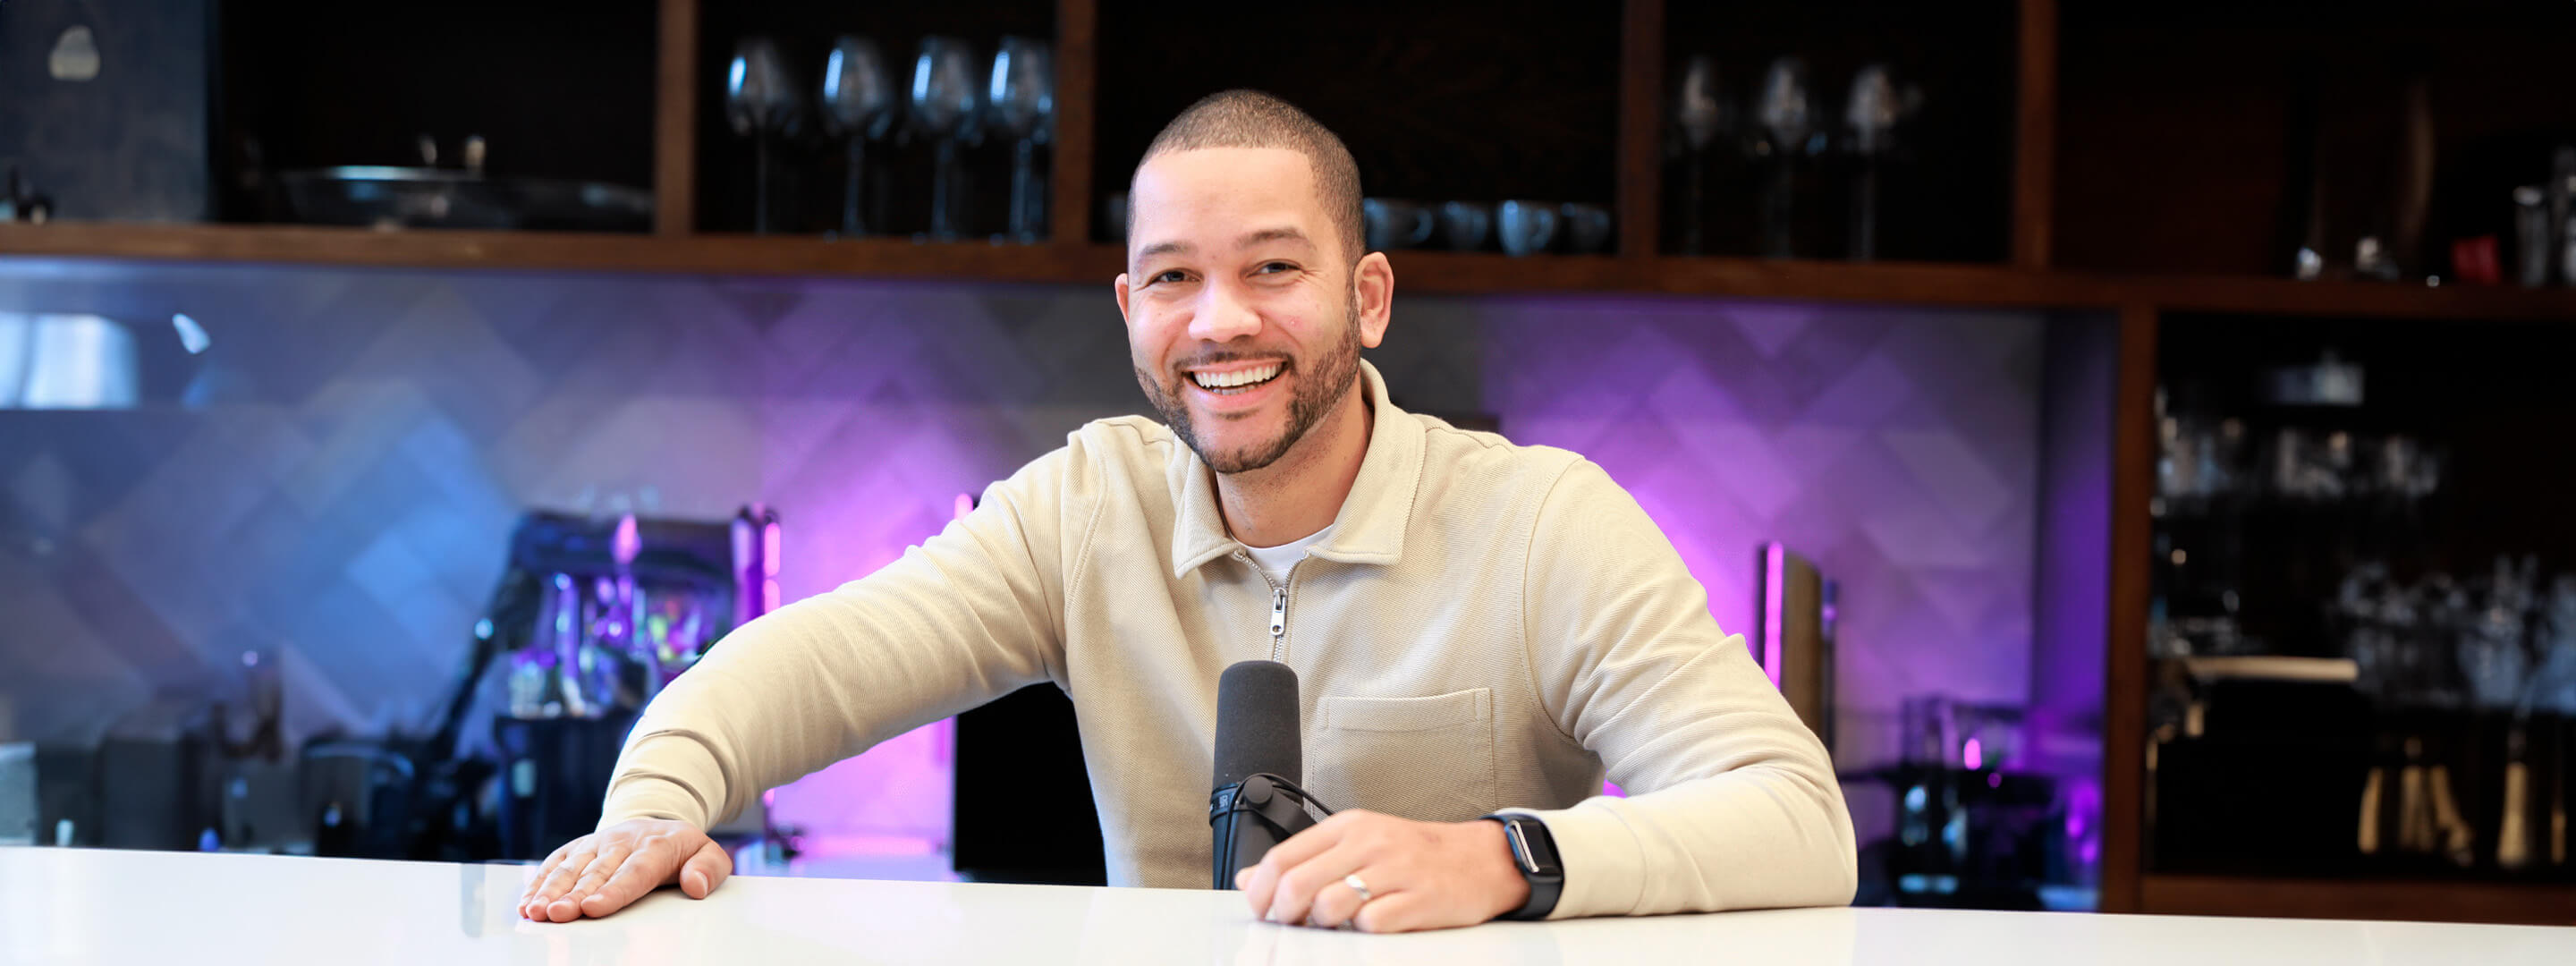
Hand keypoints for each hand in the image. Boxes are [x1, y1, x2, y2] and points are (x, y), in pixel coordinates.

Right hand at [515, 818, 732, 921]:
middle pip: (596, 872)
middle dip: (573, 894)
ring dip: (550, 890)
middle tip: (556, 914)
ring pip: (571, 867)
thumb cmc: (682, 850)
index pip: (634, 872)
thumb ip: (709, 869)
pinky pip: (555, 862)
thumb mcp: (708, 854)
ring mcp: (596, 843)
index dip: (613, 891)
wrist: (657, 824)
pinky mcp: (578, 847)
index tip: (594, 907)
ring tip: (535, 911)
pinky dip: (538, 881)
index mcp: (656, 846)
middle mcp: (621, 842)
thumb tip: (696, 886)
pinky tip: (526, 901)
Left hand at [1234, 810, 1529, 932]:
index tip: (1262, 910)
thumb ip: (1305, 860)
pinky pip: (1372, 924)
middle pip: (1299, 884)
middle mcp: (1369, 843)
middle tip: (1292, 925)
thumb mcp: (1358, 843)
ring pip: (1330, 905)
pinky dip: (1363, 932)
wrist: (1480, 860)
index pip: (1283, 857)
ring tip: (1334, 925)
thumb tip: (1249, 880)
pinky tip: (1370, 926)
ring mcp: (1396, 871)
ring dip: (1322, 925)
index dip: (1262, 892)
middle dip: (1284, 914)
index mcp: (1348, 826)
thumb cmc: (1414, 855)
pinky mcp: (1419, 899)